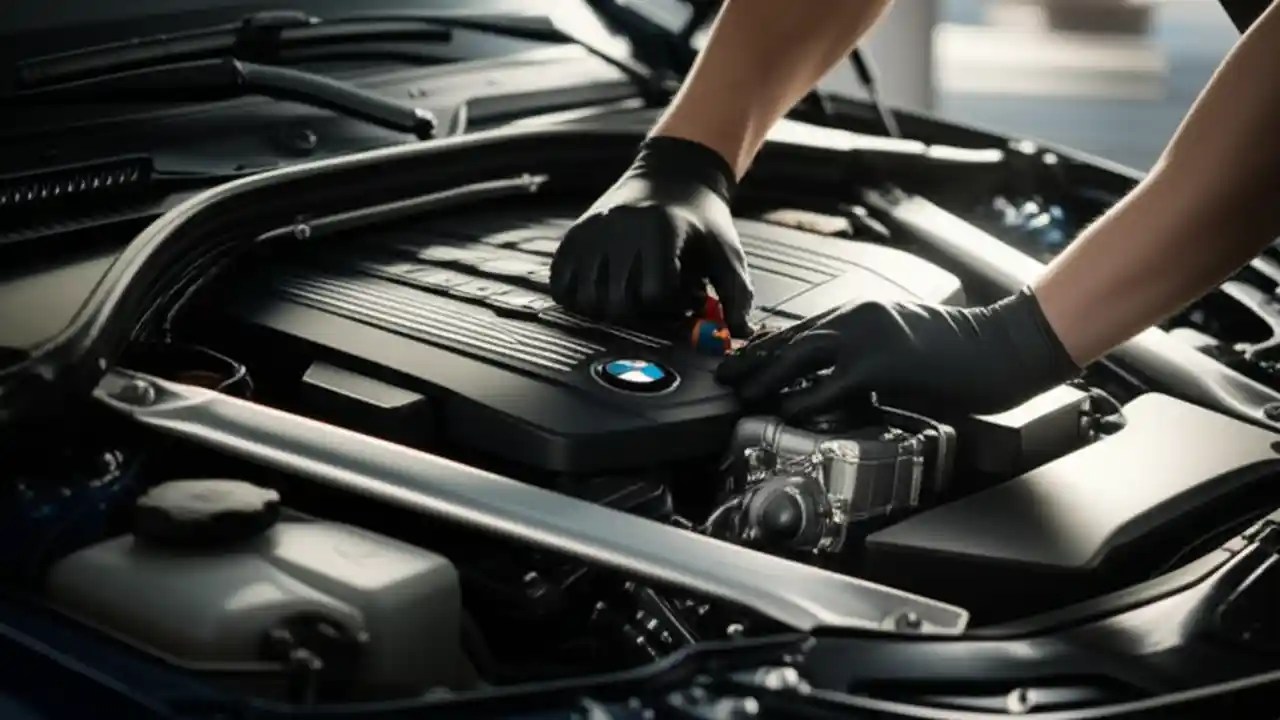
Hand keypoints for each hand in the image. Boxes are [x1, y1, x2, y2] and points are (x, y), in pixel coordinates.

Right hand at [550, 136, 754, 336]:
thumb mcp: (725, 251)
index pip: (653, 293)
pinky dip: (578, 299)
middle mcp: (619, 228)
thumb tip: (739, 332)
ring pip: (585, 301)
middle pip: (616, 303)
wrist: (673, 176)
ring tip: (629, 294)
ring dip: (608, 310)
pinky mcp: (573, 237)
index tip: (682, 292)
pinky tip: (602, 292)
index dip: (671, 305)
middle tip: (654, 297)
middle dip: (639, 312)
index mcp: (658, 229)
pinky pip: (561, 287)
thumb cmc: (702, 219)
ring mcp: (591, 232)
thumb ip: (736, 293)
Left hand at [715, 288, 1080, 417]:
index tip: (742, 361)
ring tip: (740, 394)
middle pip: (790, 338)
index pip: (801, 328)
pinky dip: (803, 399)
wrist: (1004, 346)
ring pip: (800, 355)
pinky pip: (830, 384)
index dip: (767, 348)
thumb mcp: (902, 343)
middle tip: (726, 376)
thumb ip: (866, 357)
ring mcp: (868, 337)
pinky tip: (785, 411)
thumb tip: (838, 383)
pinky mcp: (882, 363)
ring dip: (766, 377)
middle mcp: (858, 316)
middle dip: (753, 359)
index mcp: (862, 311)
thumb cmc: (961, 352)